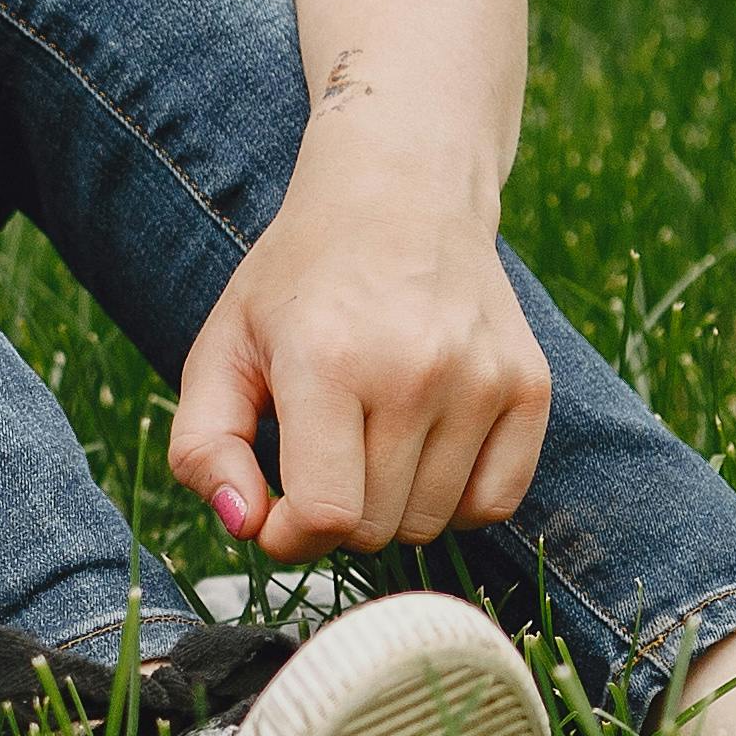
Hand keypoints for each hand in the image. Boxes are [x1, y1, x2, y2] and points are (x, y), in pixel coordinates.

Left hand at [166, 171, 552, 563]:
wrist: (400, 198)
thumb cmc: (297, 283)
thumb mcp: (220, 348)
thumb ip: (204, 445)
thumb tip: (242, 525)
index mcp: (328, 362)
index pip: (326, 514)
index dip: (290, 538)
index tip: (275, 515)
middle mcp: (416, 372)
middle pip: (378, 529)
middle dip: (335, 520)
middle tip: (319, 465)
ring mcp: (484, 380)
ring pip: (433, 523)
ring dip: (391, 508)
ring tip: (367, 445)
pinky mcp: (531, 386)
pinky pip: (495, 503)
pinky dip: (452, 501)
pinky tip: (420, 452)